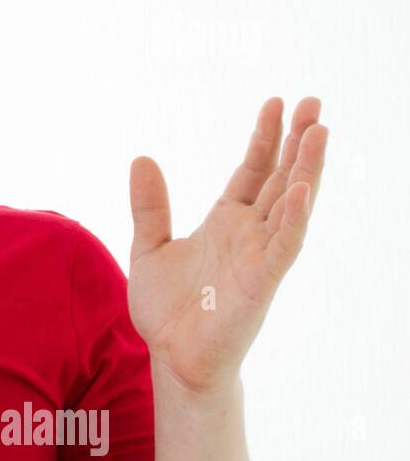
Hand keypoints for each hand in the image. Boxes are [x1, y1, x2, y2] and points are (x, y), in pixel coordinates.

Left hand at [126, 96, 327, 391]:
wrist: (173, 358)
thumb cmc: (168, 311)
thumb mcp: (149, 247)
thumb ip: (149, 206)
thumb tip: (142, 158)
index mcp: (226, 223)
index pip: (252, 171)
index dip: (264, 138)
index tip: (275, 103)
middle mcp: (249, 234)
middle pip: (279, 178)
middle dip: (296, 142)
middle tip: (313, 102)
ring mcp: (259, 256)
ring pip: (290, 205)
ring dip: (305, 170)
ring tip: (319, 130)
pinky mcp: (261, 282)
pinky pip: (282, 246)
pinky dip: (293, 218)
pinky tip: (300, 190)